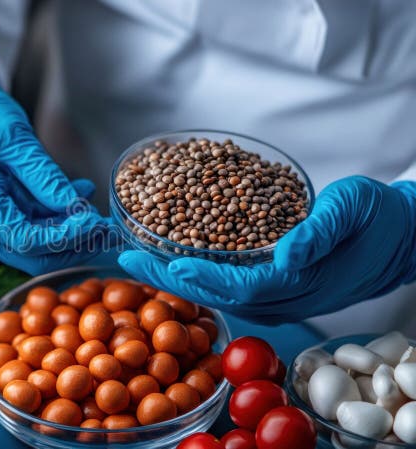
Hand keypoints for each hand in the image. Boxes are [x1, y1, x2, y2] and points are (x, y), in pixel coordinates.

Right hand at [0, 52, 107, 274]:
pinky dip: (41, 215)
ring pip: (21, 241)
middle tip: (104, 226)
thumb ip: (46, 179)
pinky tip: (66, 195)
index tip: (97, 221)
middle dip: (68, 243)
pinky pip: (11, 224)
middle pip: (25, 253)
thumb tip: (79, 211)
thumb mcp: (14, 139)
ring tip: (88, 201)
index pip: (27, 241)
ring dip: (58, 228)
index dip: (67, 237)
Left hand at [119, 176, 415, 323]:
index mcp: (301, 282)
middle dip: (169, 279)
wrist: (399, 236)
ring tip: (137, 258)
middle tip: (127, 259)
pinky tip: (170, 258)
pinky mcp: (273, 288)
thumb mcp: (353, 209)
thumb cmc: (375, 218)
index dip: (203, 278)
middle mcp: (284, 297)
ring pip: (216, 293)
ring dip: (174, 277)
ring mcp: (278, 297)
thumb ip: (321, 231)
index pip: (242, 288)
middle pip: (217, 295)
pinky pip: (226, 286)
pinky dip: (194, 274)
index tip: (168, 263)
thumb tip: (286, 255)